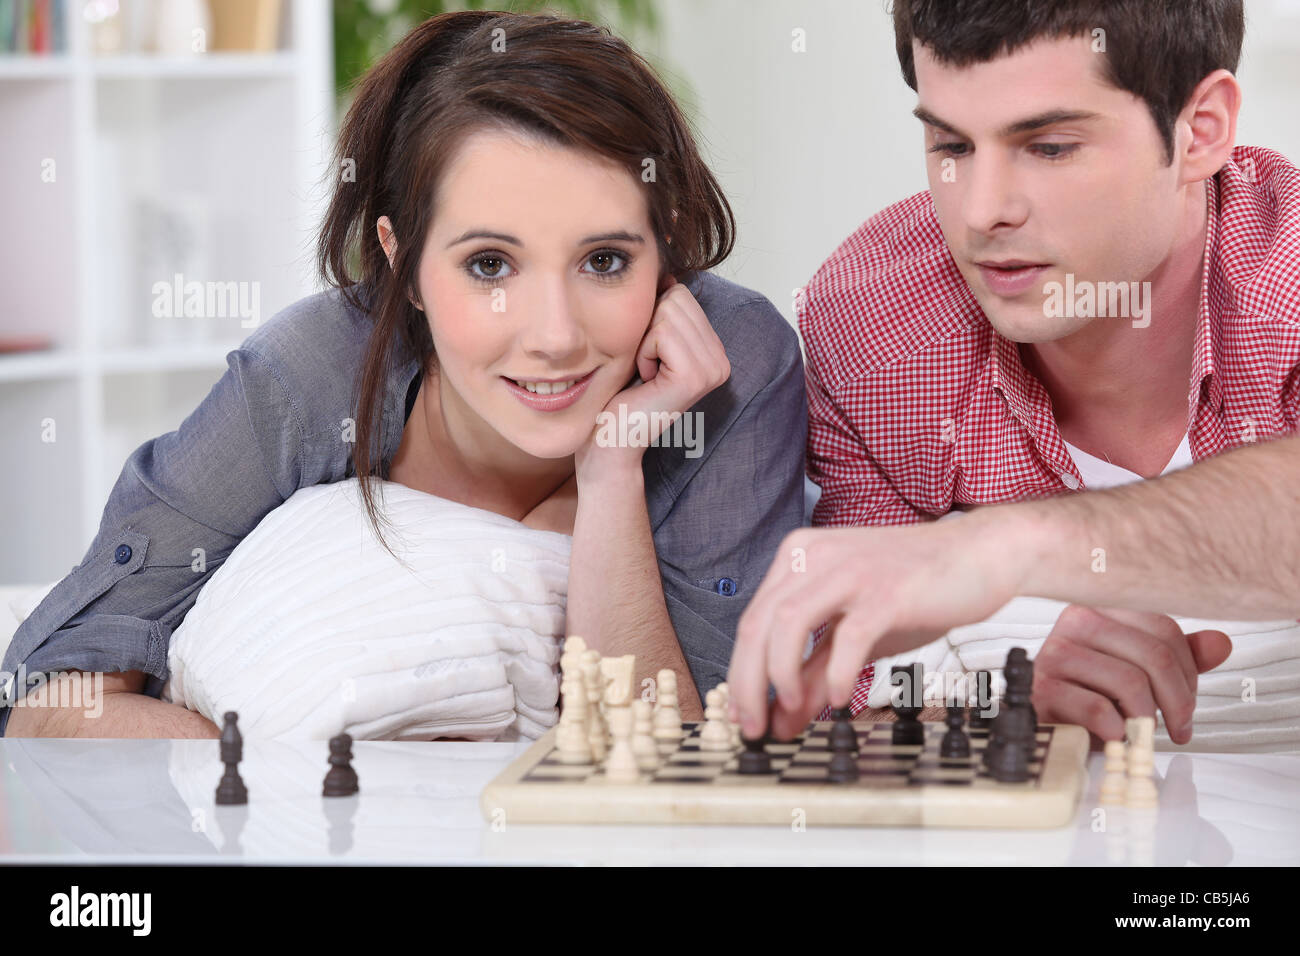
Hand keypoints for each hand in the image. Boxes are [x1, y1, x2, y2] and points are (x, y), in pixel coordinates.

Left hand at [575, 275, 729, 481]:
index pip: (681, 294)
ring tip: (646, 374)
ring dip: (643, 342)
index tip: (649, 358)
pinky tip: (646, 381)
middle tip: (646, 367)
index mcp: (715, 350)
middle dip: (648, 328)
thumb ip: (663, 309)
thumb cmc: (620, 390)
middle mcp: (722, 360)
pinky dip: (642, 352)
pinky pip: (659, 332)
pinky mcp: (695, 377)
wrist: (610, 437)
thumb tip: (668, 274)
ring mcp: (713, 369)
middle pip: (676, 298)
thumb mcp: (646, 340)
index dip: (651, 319)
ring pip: (667, 312)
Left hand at [727, 511, 1028, 740]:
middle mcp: (816, 557)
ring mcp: (851, 570)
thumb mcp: (853, 633)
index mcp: (800, 558)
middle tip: (754, 726)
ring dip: (781, 676)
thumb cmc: (915, 590)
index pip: (751, 620)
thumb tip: (781, 718)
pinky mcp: (887, 590)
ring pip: (788, 623)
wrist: (979, 556)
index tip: (743, 716)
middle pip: (759, 624)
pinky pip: (848, 635)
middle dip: (749, 683)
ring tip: (791, 709)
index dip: (740, 674)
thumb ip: (813, 670)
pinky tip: (838, 699)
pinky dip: (836, 673)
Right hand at [1032, 604, 1230, 746]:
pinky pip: (1099, 709)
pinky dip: (1117, 730)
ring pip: (1130, 681)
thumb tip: (1221, 644)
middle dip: (1177, 701)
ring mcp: (1055, 652)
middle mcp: (1076, 620)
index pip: (1163, 628)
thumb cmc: (1090, 694)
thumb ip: (1177, 656)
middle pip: (1153, 655)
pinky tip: (1116, 735)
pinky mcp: (1043, 688)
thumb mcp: (1139, 672)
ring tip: (1143, 733)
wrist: (1047, 724)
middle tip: (1179, 728)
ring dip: (1147, 718)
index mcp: (1102, 607)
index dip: (1189, 671)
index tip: (1187, 704)